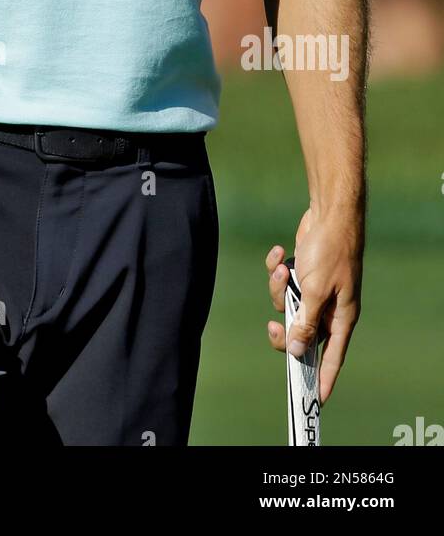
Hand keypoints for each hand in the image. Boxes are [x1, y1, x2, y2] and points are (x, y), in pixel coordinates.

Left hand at [266, 206, 362, 402]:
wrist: (329, 213)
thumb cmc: (330, 251)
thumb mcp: (315, 290)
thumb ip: (306, 321)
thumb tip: (299, 350)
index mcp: (340, 317)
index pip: (331, 356)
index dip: (324, 378)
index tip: (316, 400)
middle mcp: (328, 307)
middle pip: (301, 333)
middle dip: (285, 329)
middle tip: (273, 327)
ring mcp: (315, 289)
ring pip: (287, 304)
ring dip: (279, 288)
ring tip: (284, 269)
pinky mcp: (303, 272)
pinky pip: (284, 281)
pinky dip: (277, 268)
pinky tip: (281, 252)